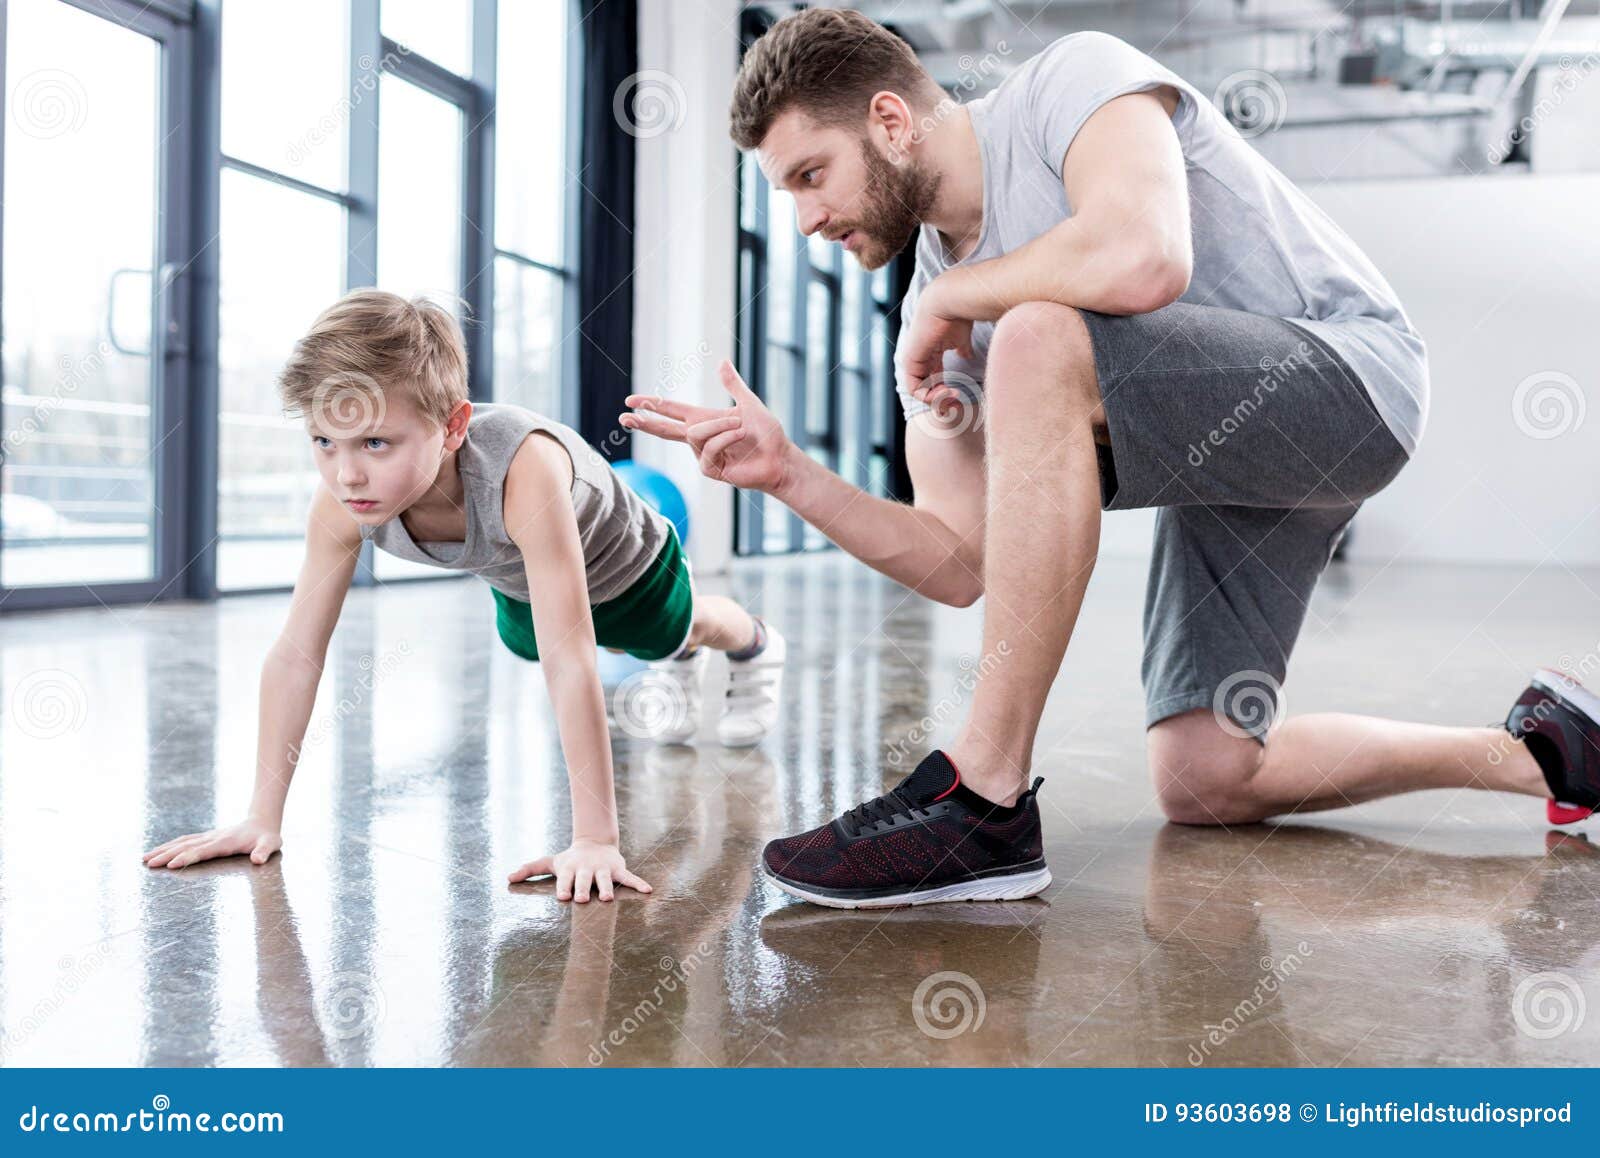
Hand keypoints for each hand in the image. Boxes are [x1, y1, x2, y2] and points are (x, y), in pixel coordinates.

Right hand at [143, 818, 281, 869]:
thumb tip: (258, 860)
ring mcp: (208, 836)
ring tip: (145, 858)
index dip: (187, 857)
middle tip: (148, 864)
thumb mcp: (271, 844)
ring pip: (181, 842)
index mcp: (225, 842)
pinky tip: (158, 851)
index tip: (171, 864)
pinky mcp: (206, 837)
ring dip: (163, 849)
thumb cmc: (267, 837)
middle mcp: (213, 838)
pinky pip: (184, 841)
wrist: (262, 821)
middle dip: (167, 855)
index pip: (203, 851)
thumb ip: (264, 852)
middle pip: (186, 846)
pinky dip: (169, 845)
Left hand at [508, 839, 652, 902]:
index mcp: (570, 868)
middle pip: (585, 880)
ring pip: (606, 879)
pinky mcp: (618, 869)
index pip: (566, 878)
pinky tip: (648, 891)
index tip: (563, 896)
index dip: (564, 886)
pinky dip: (638, 883)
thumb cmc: (570, 860)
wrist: (594, 842)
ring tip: (608, 897)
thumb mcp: (551, 862)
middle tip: (582, 899)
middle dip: (584, 888)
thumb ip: (530, 870)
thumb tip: (508, 878)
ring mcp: (603, 869)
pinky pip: (630, 877)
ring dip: (607, 887)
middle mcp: (587, 868)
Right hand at [620, 360, 796, 494]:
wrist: (780, 456)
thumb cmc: (766, 433)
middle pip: (664, 430)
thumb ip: (733, 384)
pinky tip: (739, 437)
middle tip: (623, 418)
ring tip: (741, 426)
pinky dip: (725, 438)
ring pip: (696, 434)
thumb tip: (722, 362)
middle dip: (644, 422)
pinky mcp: (711, 470)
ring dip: (720, 426)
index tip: (630, 401)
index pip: (671, 411)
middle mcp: (700, 438)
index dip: (652, 405)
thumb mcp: (749, 403)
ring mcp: (703, 455)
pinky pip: (708, 449)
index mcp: (703, 419)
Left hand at [900, 277, 973, 409]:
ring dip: (938, 400)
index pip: (933, 382)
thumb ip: (962, 349)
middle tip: (956, 402)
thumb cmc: (956, 316)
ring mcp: (913, 361)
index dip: (945, 394)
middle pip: (926, 391)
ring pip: (920, 393)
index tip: (959, 396)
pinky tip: (945, 391)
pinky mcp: (910, 361)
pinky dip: (930, 396)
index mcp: (930, 355)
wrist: (947, 302)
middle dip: (942, 401)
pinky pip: (915, 389)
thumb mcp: (960, 339)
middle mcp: (920, 360)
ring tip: (952, 396)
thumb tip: (968, 356)